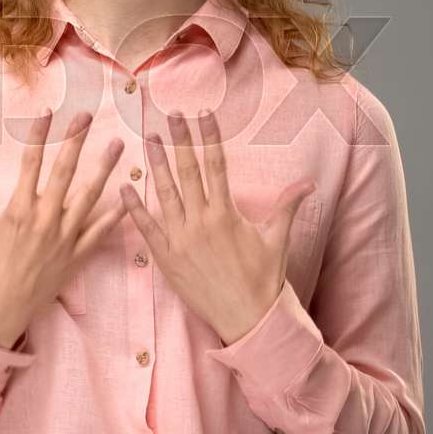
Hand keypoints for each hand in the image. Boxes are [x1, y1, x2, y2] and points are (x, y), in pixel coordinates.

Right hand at [0, 108, 127, 348]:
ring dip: (103, 169)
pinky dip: (117, 215)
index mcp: (17, 211)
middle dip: (75, 141)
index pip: (30, 163)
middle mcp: (43, 221)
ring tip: (118, 146)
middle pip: (63, 172)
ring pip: (89, 197)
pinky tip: (130, 196)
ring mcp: (63, 239)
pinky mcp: (75, 257)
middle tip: (86, 116)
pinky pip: (101, 233)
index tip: (47, 112)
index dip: (38, 135)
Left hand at [118, 109, 315, 345]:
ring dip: (156, 165)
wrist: (247, 319)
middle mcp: (201, 222)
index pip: (217, 166)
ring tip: (148, 140)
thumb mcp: (276, 240)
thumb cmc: (263, 279)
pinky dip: (134, 209)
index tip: (203, 114)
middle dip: (180, 141)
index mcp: (227, 214)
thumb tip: (308, 183)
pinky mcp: (166, 258)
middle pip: (188, 172)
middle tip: (171, 115)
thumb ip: (286, 207)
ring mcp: (181, 239)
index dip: (209, 138)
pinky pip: (146, 229)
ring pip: (165, 194)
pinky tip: (124, 187)